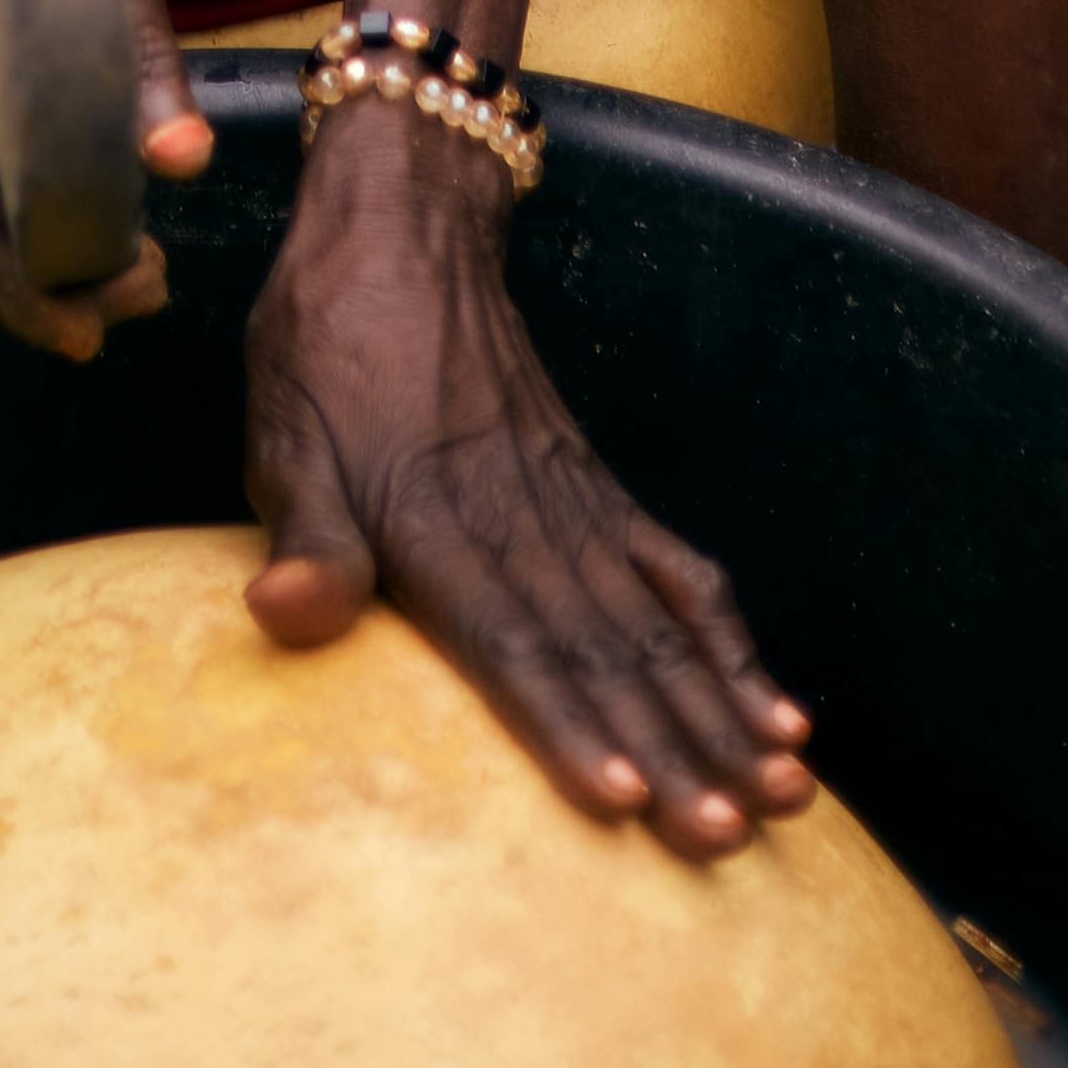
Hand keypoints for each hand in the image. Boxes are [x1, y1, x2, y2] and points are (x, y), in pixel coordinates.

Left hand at [242, 95, 815, 859]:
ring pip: (656, 628)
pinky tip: (781, 713)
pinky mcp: (598, 489)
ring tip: (785, 796)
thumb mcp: (283, 434)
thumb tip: (283, 616)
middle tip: (730, 837)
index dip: (564, 728)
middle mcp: (519, 525)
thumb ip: (305, 537)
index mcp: (433, 524)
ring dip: (721, 716)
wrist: (401, 231)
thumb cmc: (324, 347)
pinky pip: (679, 573)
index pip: (507, 646)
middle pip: (604, 657)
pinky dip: (731, 644)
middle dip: (670, 754)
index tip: (624, 800)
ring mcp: (573, 507)